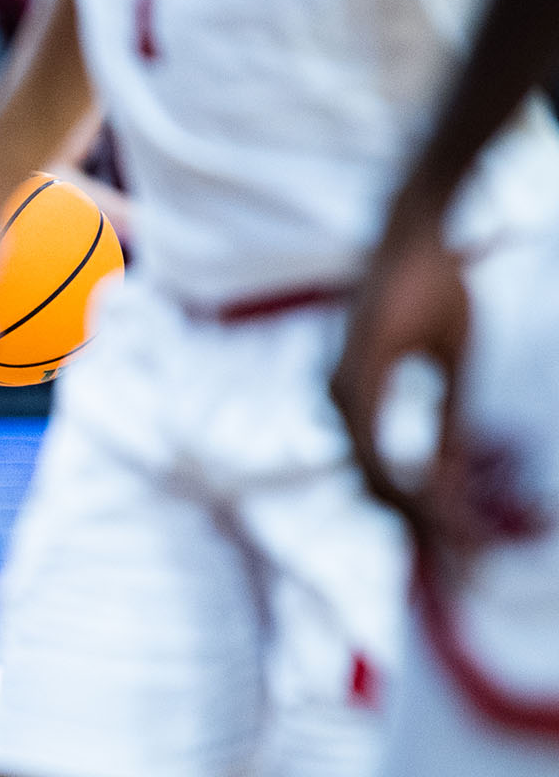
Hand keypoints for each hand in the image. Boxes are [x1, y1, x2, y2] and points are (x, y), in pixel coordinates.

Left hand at [329, 221, 478, 565]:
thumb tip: (449, 475)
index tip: (455, 549)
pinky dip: (404, 481)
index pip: (384, 476)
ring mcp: (342, 391)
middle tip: (462, 571)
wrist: (417, 232)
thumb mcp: (450, 367)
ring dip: (419, 516)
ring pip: (375, 477)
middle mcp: (341, 400)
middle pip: (378, 488)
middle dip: (423, 532)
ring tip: (457, 552)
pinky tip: (433, 507)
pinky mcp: (352, 378)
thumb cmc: (432, 288)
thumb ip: (446, 422)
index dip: (421, 516)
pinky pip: (374, 448)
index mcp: (357, 399)